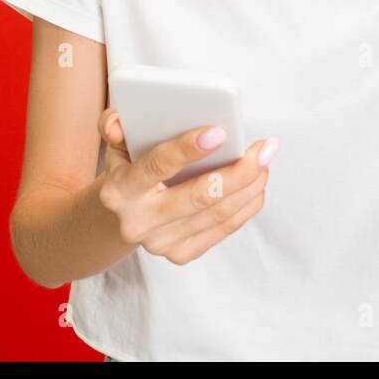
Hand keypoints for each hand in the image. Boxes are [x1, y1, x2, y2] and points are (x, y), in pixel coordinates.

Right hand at [95, 106, 277, 265]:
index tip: (219, 132)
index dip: (188, 149)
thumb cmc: (126, 171)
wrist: (116, 219)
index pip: (157, 166)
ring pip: (217, 214)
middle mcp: (139, 222)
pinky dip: (246, 205)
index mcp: (120, 190)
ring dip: (249, 186)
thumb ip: (113, 125)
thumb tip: (119, 123)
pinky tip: (258, 185)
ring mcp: (161, 243)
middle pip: (199, 197)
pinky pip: (223, 229)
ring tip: (265, 160)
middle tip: (263, 149)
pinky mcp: (181, 255)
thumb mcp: (115, 146)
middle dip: (239, 171)